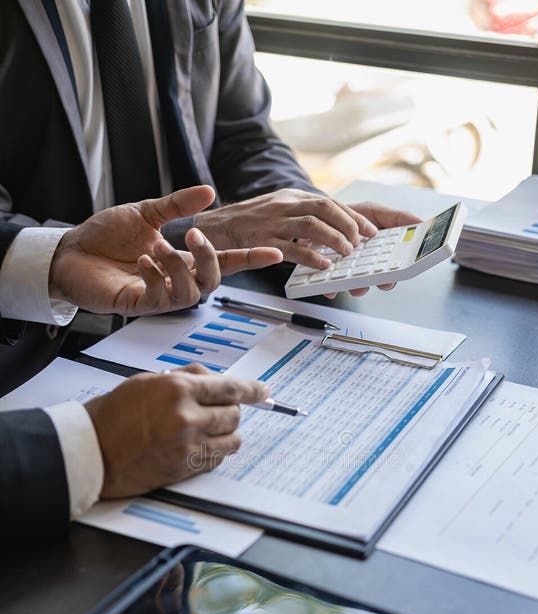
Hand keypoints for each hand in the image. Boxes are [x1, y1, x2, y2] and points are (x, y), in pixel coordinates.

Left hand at [49, 185, 282, 315]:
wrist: (70, 251)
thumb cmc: (105, 236)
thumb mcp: (145, 213)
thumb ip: (177, 205)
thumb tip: (209, 192)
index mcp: (180, 259)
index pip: (223, 262)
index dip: (248, 259)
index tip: (275, 252)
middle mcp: (174, 280)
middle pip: (212, 282)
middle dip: (209, 259)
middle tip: (193, 235)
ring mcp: (157, 295)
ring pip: (190, 294)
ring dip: (179, 268)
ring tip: (157, 249)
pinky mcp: (137, 305)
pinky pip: (160, 297)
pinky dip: (155, 277)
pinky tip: (143, 262)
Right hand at [85, 364, 268, 496]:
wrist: (92, 451)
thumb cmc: (113, 414)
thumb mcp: (148, 381)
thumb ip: (185, 378)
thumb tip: (215, 379)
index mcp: (178, 389)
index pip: (229, 387)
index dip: (252, 389)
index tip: (264, 391)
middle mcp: (187, 417)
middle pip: (234, 414)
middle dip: (231, 411)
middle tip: (218, 410)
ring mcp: (188, 445)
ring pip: (232, 439)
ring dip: (226, 433)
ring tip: (208, 429)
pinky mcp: (185, 468)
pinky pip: (217, 459)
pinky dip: (214, 451)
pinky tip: (197, 445)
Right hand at [195, 189, 420, 297]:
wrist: (207, 229)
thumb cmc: (243, 226)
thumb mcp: (273, 212)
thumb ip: (298, 217)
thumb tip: (326, 229)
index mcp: (289, 196)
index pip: (328, 202)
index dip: (353, 216)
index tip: (371, 231)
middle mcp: (283, 204)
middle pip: (324, 207)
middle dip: (349, 224)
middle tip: (363, 242)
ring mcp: (272, 221)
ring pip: (311, 224)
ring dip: (334, 239)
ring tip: (348, 253)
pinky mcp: (261, 240)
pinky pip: (292, 247)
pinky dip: (311, 256)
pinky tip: (324, 265)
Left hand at [323, 201, 422, 297]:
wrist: (319, 217)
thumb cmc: (350, 217)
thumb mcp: (375, 211)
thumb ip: (398, 217)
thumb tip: (421, 222)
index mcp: (383, 254)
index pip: (397, 267)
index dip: (400, 271)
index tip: (402, 270)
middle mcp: (368, 267)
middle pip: (380, 280)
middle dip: (382, 282)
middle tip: (383, 281)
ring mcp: (349, 273)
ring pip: (358, 287)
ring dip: (358, 288)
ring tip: (356, 286)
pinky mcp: (330, 276)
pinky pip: (332, 286)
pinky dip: (332, 287)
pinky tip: (332, 286)